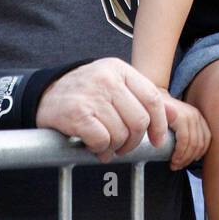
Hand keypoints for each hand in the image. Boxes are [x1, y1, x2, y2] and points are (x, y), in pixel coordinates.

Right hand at [35, 58, 169, 162]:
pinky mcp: (78, 114)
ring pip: (121, 133)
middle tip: (124, 146)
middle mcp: (107, 79)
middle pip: (140, 120)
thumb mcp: (112, 82)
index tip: (157, 140)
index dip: (160, 123)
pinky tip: (93, 146)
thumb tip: (174, 114)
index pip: (153, 98)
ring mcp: (92, 95)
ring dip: (115, 147)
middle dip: (135, 141)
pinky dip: (100, 150)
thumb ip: (138, 95)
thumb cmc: (84, 92)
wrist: (43, 95)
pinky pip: (102, 141)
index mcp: (119, 69)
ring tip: (105, 145)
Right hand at [161, 92, 209, 170]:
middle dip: (189, 159)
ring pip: (192, 145)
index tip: (186, 162)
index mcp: (197, 117)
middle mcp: (195, 115)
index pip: (206, 140)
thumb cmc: (160, 116)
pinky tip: (173, 159)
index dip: (198, 154)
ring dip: (183, 159)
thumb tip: (193, 156)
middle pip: (199, 144)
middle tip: (178, 166)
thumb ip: (186, 133)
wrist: (147, 101)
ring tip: (174, 164)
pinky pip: (184, 141)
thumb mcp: (177, 123)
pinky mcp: (179, 117)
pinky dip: (180, 153)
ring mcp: (188, 115)